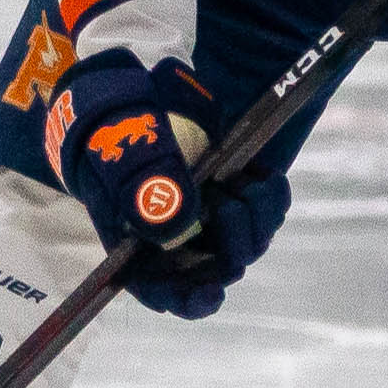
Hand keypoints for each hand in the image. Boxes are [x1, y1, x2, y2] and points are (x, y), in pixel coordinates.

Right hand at [46, 51, 287, 320]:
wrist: (146, 87)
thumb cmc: (116, 122)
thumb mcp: (122, 147)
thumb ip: (145, 186)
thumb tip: (176, 228)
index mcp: (136, 239)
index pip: (160, 289)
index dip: (186, 300)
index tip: (210, 294)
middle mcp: (177, 236)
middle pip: (216, 270)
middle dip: (233, 243)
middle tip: (228, 200)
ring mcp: (211, 216)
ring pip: (249, 242)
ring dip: (254, 216)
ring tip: (241, 178)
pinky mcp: (239, 194)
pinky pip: (268, 212)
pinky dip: (271, 196)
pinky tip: (260, 173)